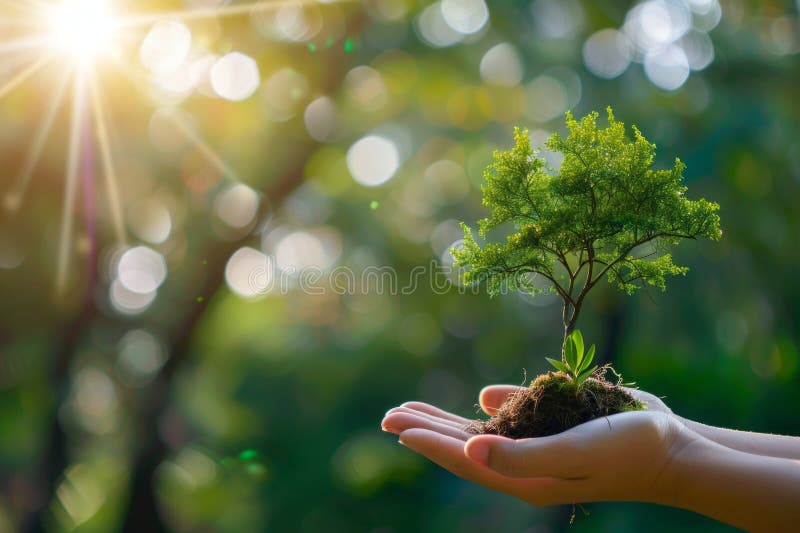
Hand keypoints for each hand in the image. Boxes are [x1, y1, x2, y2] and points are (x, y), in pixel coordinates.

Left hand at [382, 385, 694, 505]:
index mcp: (522, 475)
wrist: (674, 448)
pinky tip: (478, 400)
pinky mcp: (555, 426)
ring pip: (480, 432)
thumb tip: (469, 452)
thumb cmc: (625, 452)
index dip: (427, 440)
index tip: (395, 425)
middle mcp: (524, 462)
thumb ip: (521, 455)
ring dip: (445, 419)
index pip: (462, 458)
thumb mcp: (571, 454)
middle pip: (462, 446)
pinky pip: (516, 414)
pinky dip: (492, 407)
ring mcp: (539, 445)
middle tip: (388, 415)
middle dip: (424, 429)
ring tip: (413, 408)